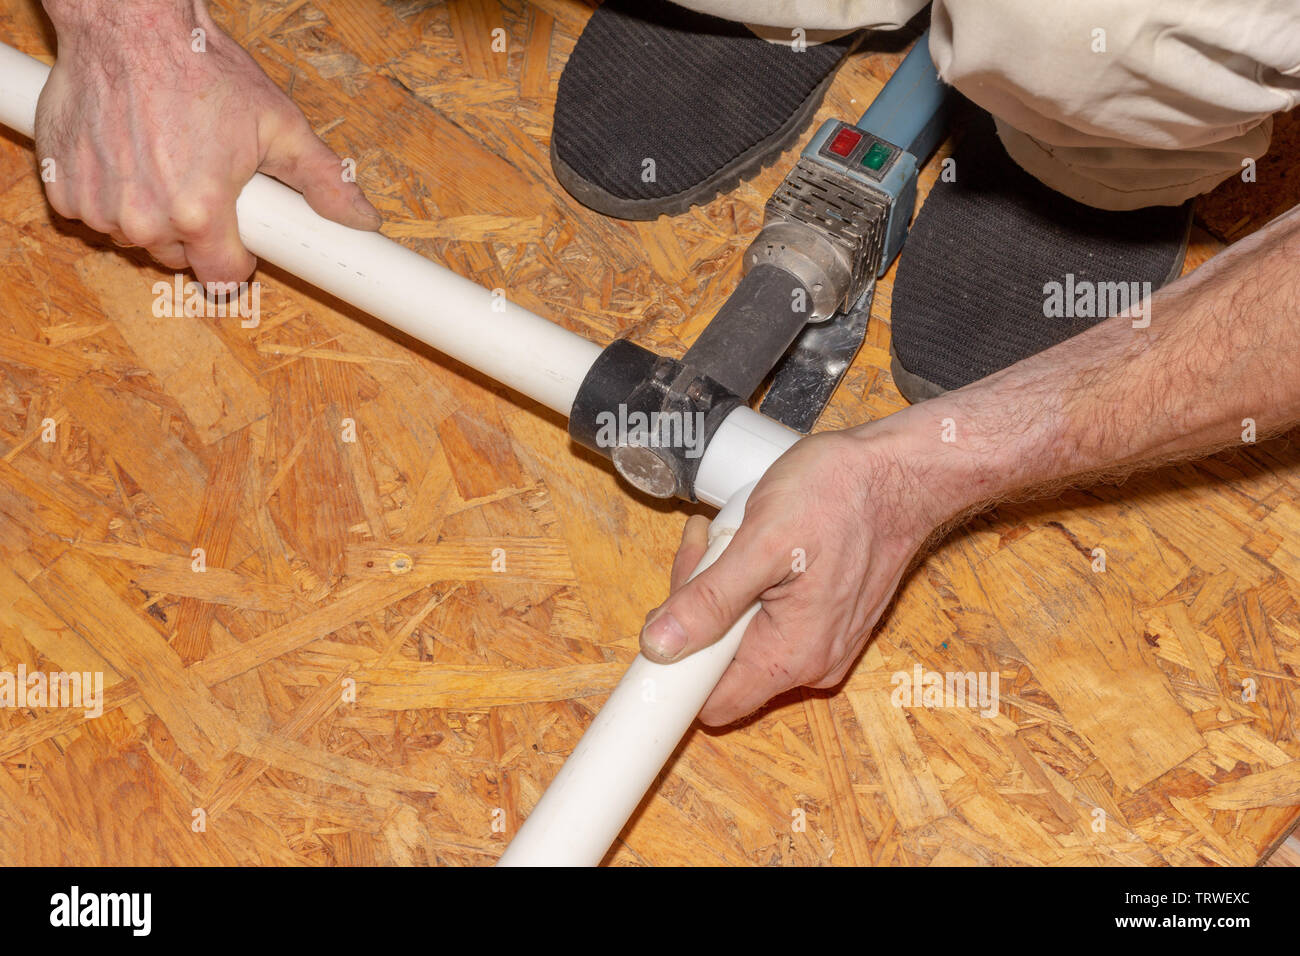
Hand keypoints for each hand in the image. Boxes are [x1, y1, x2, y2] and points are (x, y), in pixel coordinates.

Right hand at [36, 0, 381, 282]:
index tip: (240, 236)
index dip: (238, 257)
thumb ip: (322, 181)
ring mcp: (98, 206)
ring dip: (151, 212)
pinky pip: (94, 215)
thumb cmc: (201, 69)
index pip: (224, 279)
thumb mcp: (277, 125)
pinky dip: (110, 195)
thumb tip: (364, 219)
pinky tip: (126, 154)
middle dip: (195, 229)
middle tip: (202, 177)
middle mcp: (144, 219)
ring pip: (136, 238)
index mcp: (199, 214)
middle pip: (179, 257)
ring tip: (164, 158)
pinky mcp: (63, 189)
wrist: (128, 25)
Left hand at [641, 422, 957, 725]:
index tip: (661, 618)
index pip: (711, 701)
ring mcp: (822, 642)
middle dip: (698, 605)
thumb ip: (710, 599)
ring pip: (741, 634)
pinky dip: (751, 582)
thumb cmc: (841, 496)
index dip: (675, 666)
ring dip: (722, 587)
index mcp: (791, 656)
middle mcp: (810, 662)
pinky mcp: (826, 619)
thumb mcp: (761, 541)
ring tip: (733, 533)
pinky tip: (755, 541)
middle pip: (721, 661)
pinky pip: (769, 617)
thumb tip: (661, 643)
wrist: (901, 474)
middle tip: (706, 546)